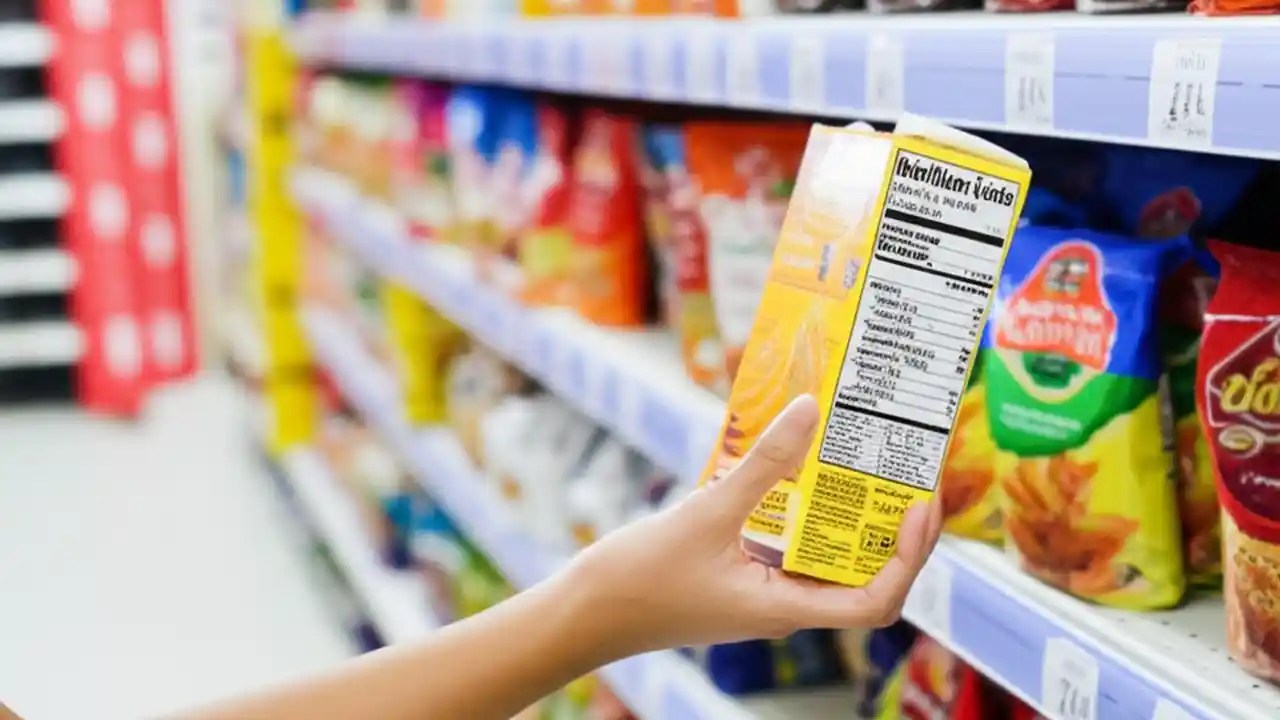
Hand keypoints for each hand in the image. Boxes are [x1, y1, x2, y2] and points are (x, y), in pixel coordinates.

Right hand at [566, 394, 943, 656]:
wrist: (586, 613)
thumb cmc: (639, 579)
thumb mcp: (706, 512)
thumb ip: (763, 464)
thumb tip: (809, 411)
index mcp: (785, 609)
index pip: (875, 603)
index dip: (908, 558)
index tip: (917, 506)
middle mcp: (785, 606)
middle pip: (864, 578)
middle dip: (891, 529)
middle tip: (907, 473)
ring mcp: (765, 592)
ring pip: (828, 559)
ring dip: (851, 517)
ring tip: (863, 462)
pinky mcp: (744, 576)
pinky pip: (791, 546)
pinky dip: (806, 511)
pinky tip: (800, 469)